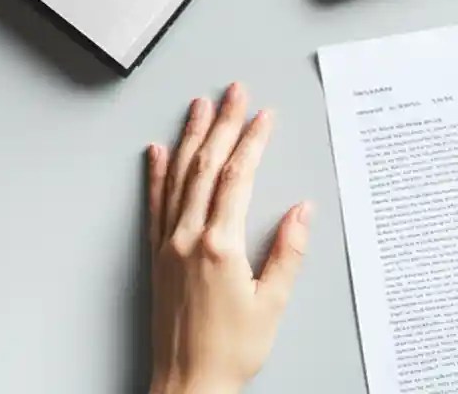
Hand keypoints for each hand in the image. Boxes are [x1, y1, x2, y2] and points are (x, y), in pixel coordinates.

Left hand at [146, 83, 311, 393]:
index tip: (264, 116)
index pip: (238, 177)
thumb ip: (287, 251)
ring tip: (200, 107)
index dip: (252, 141)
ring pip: (179, 178)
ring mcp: (168, 245)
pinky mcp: (157, 257)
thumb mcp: (272, 302)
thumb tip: (302, 211)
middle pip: (207, 167)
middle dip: (222, 125)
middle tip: (234, 93)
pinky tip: (158, 153)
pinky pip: (155, 205)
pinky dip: (157, 175)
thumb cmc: (230, 351)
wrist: (188, 384)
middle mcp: (188, 239)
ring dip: (190, 138)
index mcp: (219, 245)